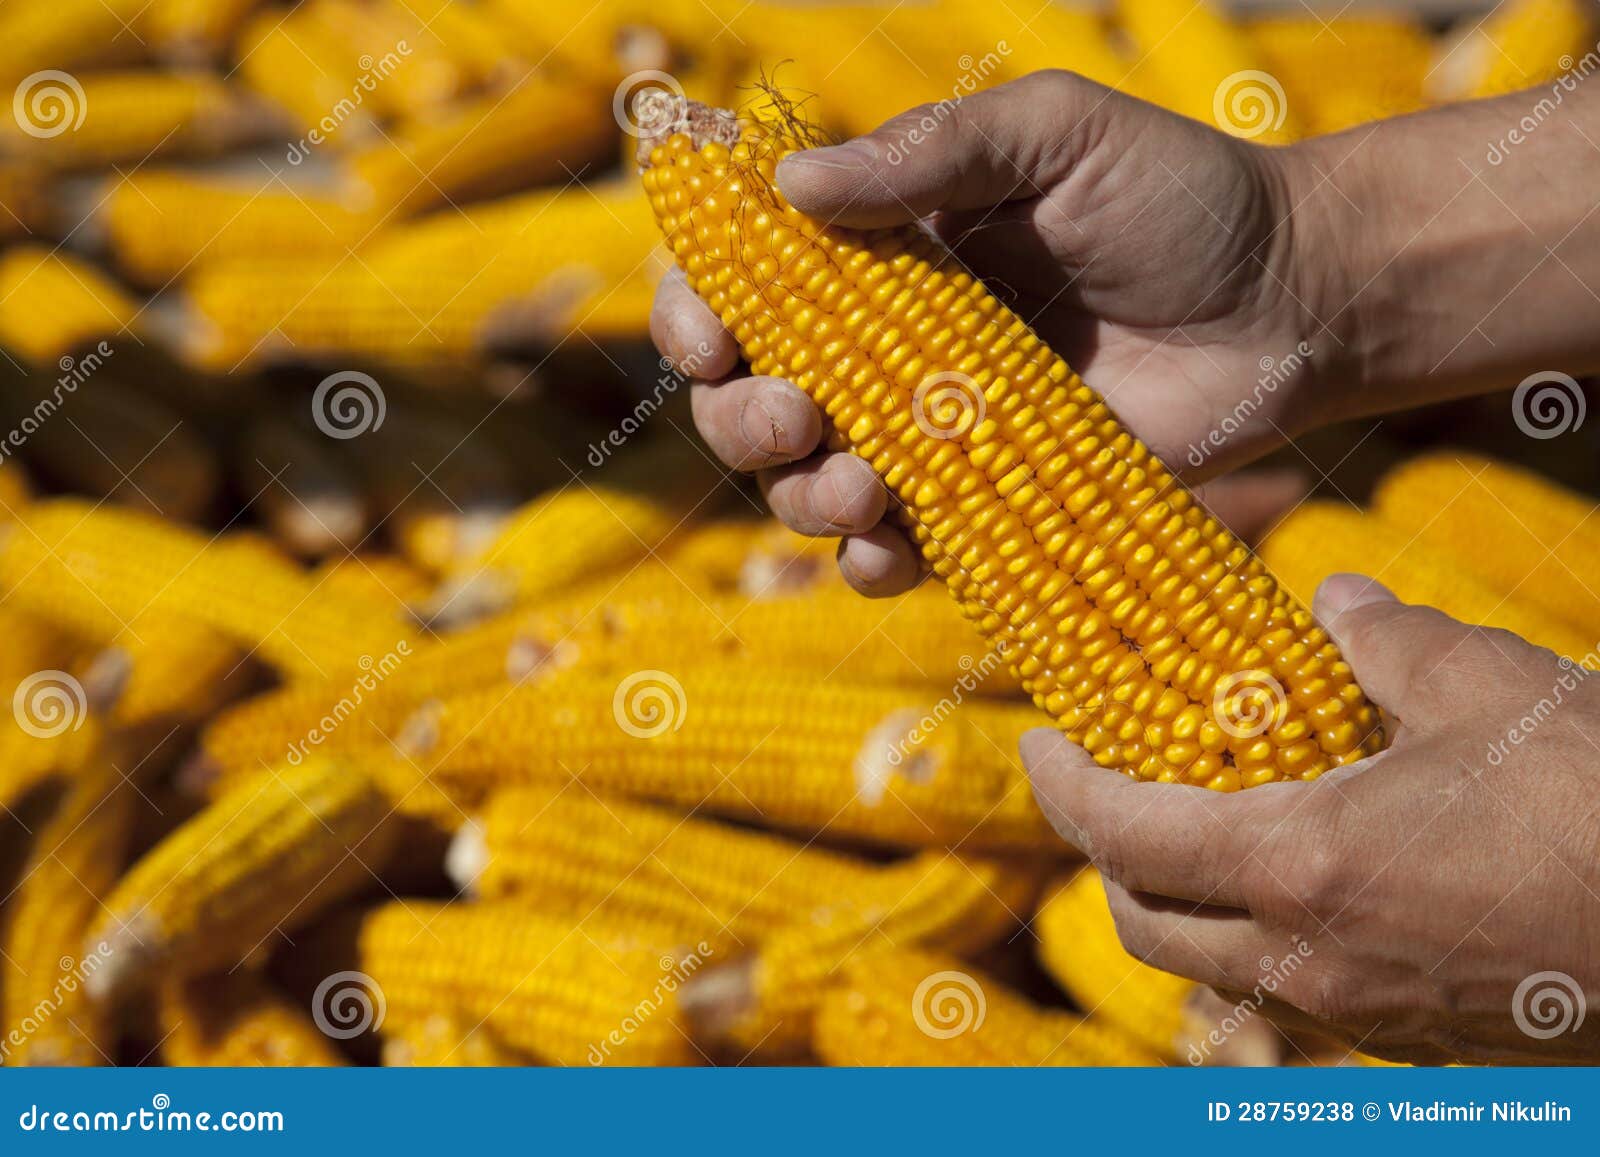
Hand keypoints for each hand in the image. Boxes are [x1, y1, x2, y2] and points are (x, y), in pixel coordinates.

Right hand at [651, 70, 1335, 595]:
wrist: (1291, 304)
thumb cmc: (1180, 198)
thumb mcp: (1056, 136)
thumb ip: (932, 153)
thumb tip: (789, 186)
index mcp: (886, 249)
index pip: (752, 282)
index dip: (701, 313)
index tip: (710, 339)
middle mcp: (890, 347)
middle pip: (755, 398)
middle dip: (744, 419)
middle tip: (796, 418)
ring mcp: (933, 436)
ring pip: (808, 485)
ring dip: (802, 497)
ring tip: (863, 488)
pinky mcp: (987, 508)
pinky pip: (897, 551)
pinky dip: (872, 562)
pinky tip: (891, 550)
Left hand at [1023, 573, 1599, 1063]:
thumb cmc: (1599, 805)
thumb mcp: (1485, 687)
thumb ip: (1386, 640)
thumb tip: (1335, 600)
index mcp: (1298, 866)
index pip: (1123, 834)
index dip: (1063, 786)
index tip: (1041, 741)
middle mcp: (1307, 956)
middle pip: (1143, 924)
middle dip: (1106, 854)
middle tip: (1111, 785)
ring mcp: (1357, 1011)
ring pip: (1211, 971)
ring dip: (1178, 901)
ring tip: (1200, 824)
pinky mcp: (1410, 1038)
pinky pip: (1290, 992)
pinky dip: (1256, 935)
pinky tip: (1303, 876)